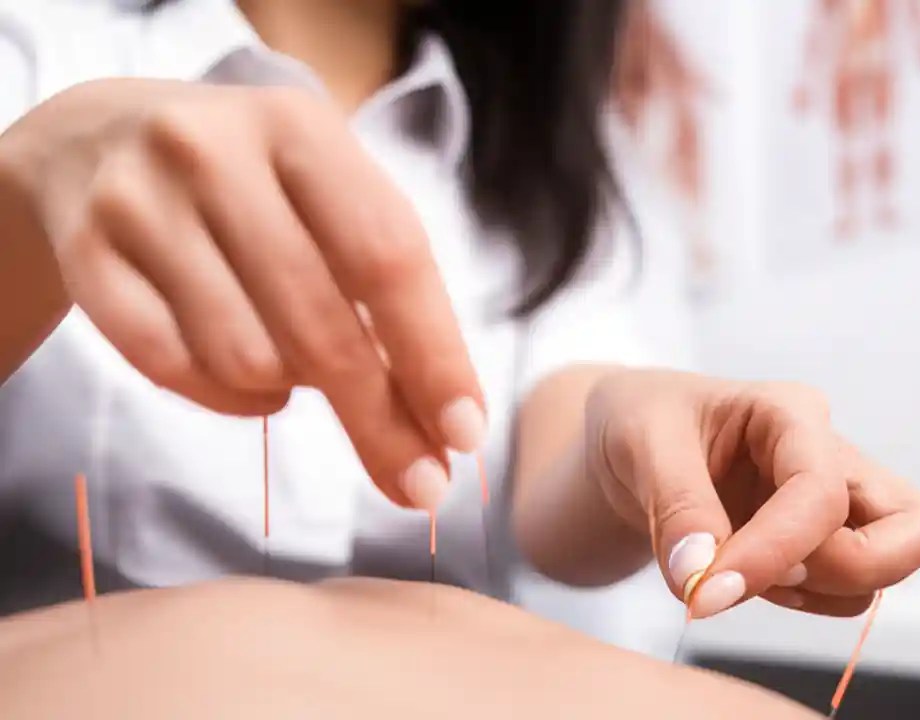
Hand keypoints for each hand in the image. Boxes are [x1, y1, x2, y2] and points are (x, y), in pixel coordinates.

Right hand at [0, 79, 483, 508]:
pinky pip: (173, 370)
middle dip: (382, 422)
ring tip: (292, 364)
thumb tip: (443, 417)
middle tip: (422, 487)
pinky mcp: (85, 256)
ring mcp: (139, 203)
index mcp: (299, 129)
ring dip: (290, 389)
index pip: (388, 257)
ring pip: (247, 359)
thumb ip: (382, 282)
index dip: (435, 355)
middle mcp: (214, 154)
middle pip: (322, 326)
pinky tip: (244, 377)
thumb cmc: (251, 185)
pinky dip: (228, 398)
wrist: (96, 141)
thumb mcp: (323, 193)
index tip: (466, 434)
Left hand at [587, 370, 919, 617]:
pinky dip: (795, 601)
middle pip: (918, 529)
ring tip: (730, 561)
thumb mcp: (640, 441)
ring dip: (807, 590)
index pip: (821, 492)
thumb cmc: (641, 422)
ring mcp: (838, 505)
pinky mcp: (824, 546)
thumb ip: (674, 505)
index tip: (707, 592)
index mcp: (792, 413)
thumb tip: (703, 578)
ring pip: (879, 574)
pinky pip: (842, 596)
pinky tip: (744, 572)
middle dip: (853, 569)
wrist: (628, 445)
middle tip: (767, 574)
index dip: (775, 551)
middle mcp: (832, 456)